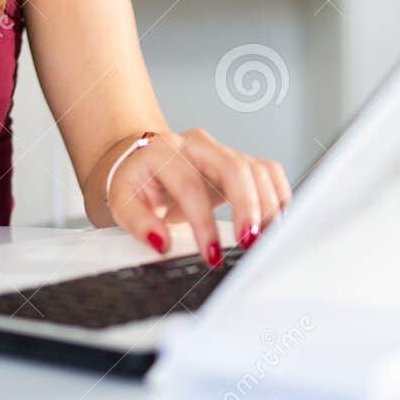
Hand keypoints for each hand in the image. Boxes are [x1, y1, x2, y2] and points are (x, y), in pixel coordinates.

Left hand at [95, 128, 291, 266]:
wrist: (141, 160)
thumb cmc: (135, 181)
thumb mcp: (121, 201)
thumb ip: (138, 222)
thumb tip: (160, 242)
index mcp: (164, 151)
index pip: (190, 185)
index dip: (204, 223)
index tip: (211, 254)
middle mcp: (197, 145)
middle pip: (234, 167)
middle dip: (248, 207)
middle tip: (249, 243)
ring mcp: (221, 150)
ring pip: (257, 169)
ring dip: (267, 206)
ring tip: (265, 240)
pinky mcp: (239, 161)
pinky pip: (268, 172)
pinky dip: (277, 197)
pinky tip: (275, 223)